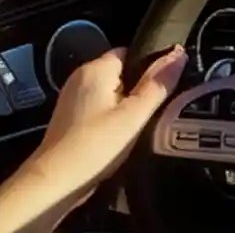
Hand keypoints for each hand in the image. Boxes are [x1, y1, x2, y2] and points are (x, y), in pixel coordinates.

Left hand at [25, 45, 187, 192]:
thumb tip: (180, 54)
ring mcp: (71, 97)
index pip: (130, 52)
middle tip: (153, 111)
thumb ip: (158, 84)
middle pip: (120, 73)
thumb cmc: (96, 145)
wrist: (55, 182)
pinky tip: (117, 136)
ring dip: (124, 106)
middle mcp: (80, 76)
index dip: (149, 68)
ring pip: (109, 92)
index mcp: (96, 68)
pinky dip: (109, 117)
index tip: (163, 89)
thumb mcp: (134, 115)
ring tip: (137, 126)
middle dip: (137, 89)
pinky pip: (97, 107)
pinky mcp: (68, 117)